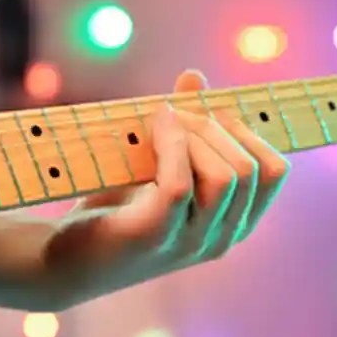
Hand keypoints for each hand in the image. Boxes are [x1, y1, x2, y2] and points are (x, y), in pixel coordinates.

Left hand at [45, 68, 288, 293]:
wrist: (61, 257)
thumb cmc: (113, 210)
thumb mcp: (156, 165)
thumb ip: (184, 127)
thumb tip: (195, 78)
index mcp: (231, 224)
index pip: (275, 172)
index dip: (247, 133)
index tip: (210, 114)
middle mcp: (219, 239)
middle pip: (252, 168)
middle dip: (216, 128)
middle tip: (175, 115)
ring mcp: (189, 242)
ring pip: (228, 175)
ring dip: (195, 135)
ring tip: (160, 125)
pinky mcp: (154, 236)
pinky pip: (181, 183)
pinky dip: (171, 145)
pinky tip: (153, 128)